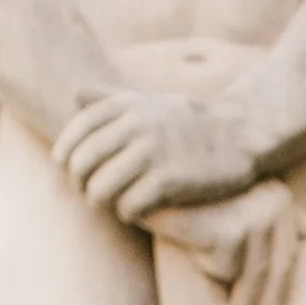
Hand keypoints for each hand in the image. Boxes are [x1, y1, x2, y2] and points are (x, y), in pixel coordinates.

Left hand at [55, 89, 258, 218]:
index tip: (67, 169)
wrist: (239, 136)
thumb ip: (111, 97)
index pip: (78, 130)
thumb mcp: (149, 101)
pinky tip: (135, 213)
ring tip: (110, 205)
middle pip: (83, 162)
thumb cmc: (190, 123)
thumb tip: (74, 91)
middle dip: (79, 183)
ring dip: (100, 202)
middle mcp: (134, 126)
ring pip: (101, 187)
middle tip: (89, 193)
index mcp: (126, 106)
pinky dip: (127, 213)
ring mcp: (151, 153)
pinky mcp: (168, 180)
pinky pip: (129, 205)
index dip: (66, 153)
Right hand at [149, 177, 305, 304]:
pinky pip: (225, 267)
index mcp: (280, 196)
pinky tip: (192, 247)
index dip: (280, 294)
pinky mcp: (231, 228)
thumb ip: (270, 214)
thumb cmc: (190, 195)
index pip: (288, 257)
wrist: (147, 177)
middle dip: (268, 304)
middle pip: (277, 269)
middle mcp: (275, 201)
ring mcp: (255, 213)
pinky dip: (207, 264)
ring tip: (226, 303)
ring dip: (240, 295)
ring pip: (252, 274)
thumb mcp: (234, 201)